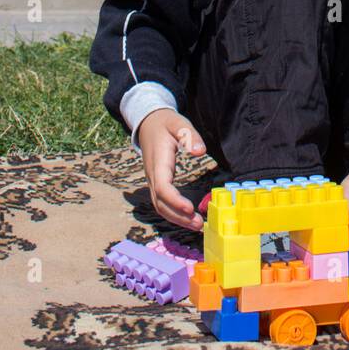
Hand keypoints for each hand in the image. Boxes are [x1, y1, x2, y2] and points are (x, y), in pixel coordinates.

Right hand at [138, 109, 207, 228]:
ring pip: (160, 206)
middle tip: (199, 224)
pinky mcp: (157, 184)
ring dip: (177, 219)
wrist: (148, 124)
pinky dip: (174, 213)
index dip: (175, 200)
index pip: (163, 187)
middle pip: (160, 203)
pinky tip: (189, 218)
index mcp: (159, 161)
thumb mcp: (179, 123)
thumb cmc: (166, 123)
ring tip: (197, 225)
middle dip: (178, 216)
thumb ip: (189, 135)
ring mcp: (153, 181)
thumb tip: (200, 152)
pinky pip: (162, 203)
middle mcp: (153, 175)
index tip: (190, 208)